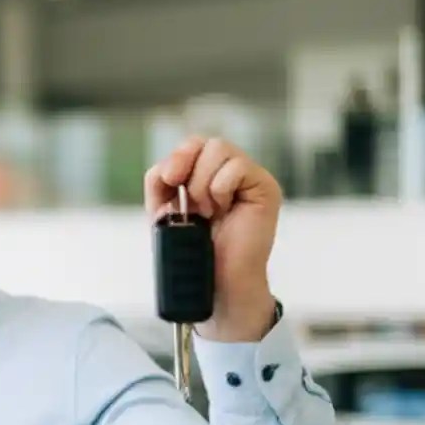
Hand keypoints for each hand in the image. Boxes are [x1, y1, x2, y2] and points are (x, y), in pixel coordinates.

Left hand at [145, 136, 279, 341]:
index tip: (169, 180)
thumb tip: (164, 168)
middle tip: (187, 200)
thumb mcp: (165, 214)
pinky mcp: (264, 187)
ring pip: (219, 149)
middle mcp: (229, 172)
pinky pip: (237, 167)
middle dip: (187, 166)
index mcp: (206, 175)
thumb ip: (159, 185)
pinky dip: (220, 188)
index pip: (192, 145)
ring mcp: (249, 178)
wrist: (216, 283)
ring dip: (203, 182)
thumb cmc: (194, 253)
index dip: (177, 156)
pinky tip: (222, 210)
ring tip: (206, 211)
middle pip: (205, 142)